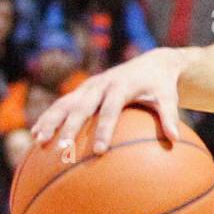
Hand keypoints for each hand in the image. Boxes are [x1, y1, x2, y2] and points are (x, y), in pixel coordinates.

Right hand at [31, 47, 186, 154]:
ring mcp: (89, 86)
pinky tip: (37, 136)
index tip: (99, 150)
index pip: (110, 109)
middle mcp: (101, 84)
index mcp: (121, 85)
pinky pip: (62, 104)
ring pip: (65, 103)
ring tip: (39, 141)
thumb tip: (175, 140)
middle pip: (82, 107)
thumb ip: (170, 116)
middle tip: (62, 149)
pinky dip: (49, 117)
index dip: (104, 129)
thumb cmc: (162, 85)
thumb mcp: (169, 97)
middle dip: (70, 128)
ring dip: (51, 121)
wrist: (152, 62)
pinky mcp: (83, 90)